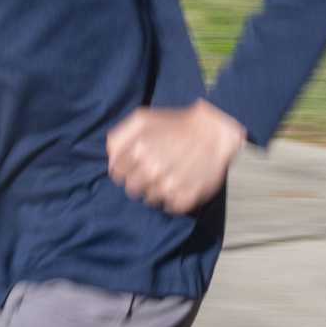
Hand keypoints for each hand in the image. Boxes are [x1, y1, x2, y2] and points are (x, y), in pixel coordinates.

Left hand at [105, 99, 246, 214]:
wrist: (214, 131)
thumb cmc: (175, 124)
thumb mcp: (142, 119)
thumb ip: (118, 137)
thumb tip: (110, 158)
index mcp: (138, 149)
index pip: (117, 174)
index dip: (126, 169)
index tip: (136, 165)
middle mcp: (152, 170)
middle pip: (131, 189)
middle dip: (139, 181)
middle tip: (153, 171)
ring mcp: (170, 186)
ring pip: (149, 200)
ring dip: (156, 190)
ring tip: (168, 175)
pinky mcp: (186, 198)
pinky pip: (169, 208)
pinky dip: (172, 199)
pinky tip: (179, 184)